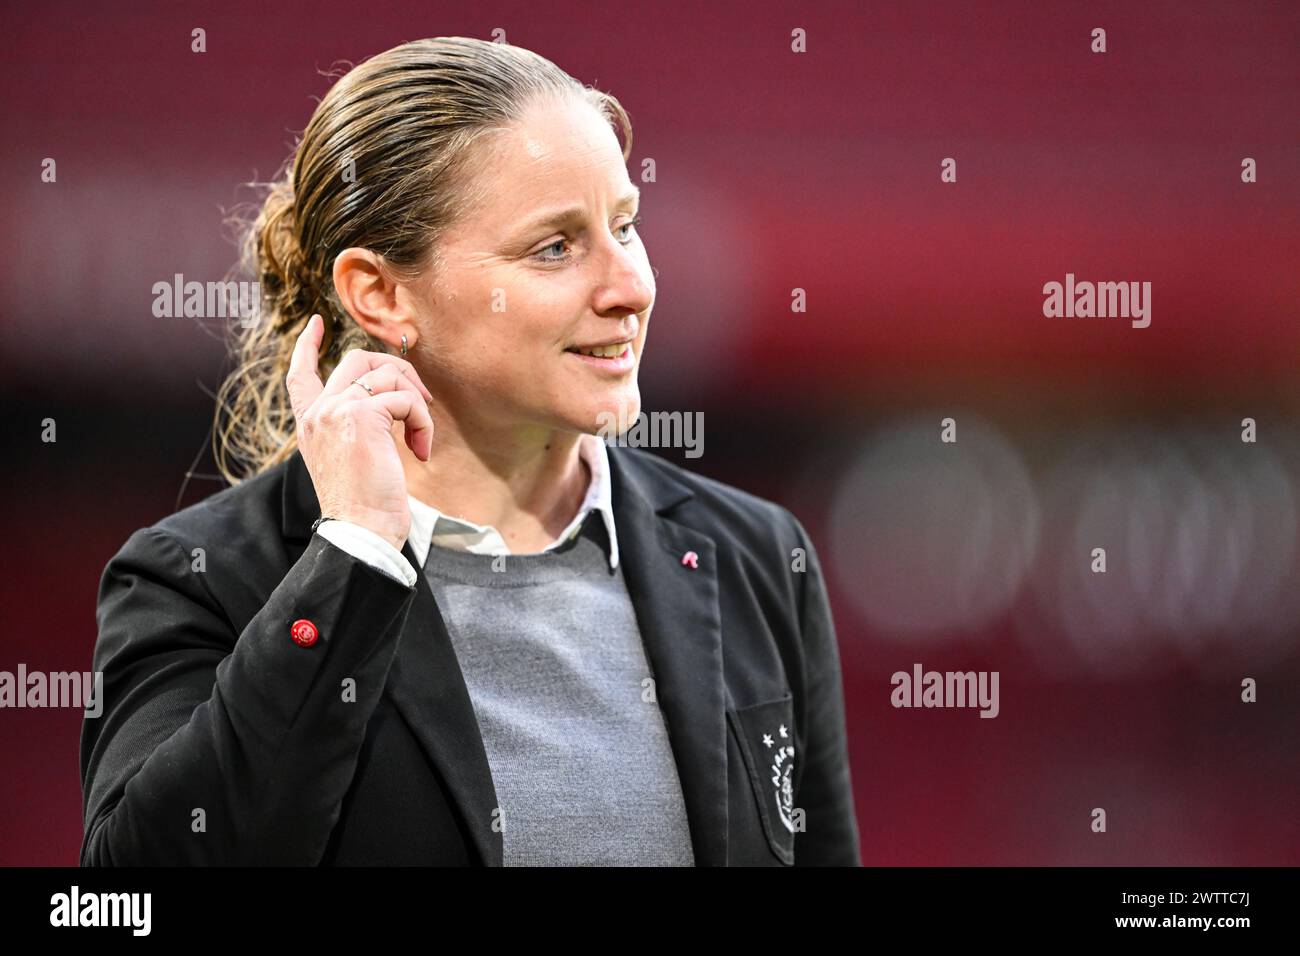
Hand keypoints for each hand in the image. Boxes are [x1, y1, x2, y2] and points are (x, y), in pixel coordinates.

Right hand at [285, 314, 433, 551]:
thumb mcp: (354, 458)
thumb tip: (391, 397)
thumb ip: (359, 425)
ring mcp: (336, 411)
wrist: (361, 532)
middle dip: (397, 369)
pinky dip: (422, 422)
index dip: (308, 346)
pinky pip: (406, 399)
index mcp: (311, 424)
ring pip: (387, 374)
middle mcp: (318, 413)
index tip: (317, 324)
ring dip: (417, 403)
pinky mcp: (362, 416)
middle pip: (357, 360)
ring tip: (421, 438)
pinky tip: (421, 451)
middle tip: (422, 399)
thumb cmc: (365, 507)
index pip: (300, 375)